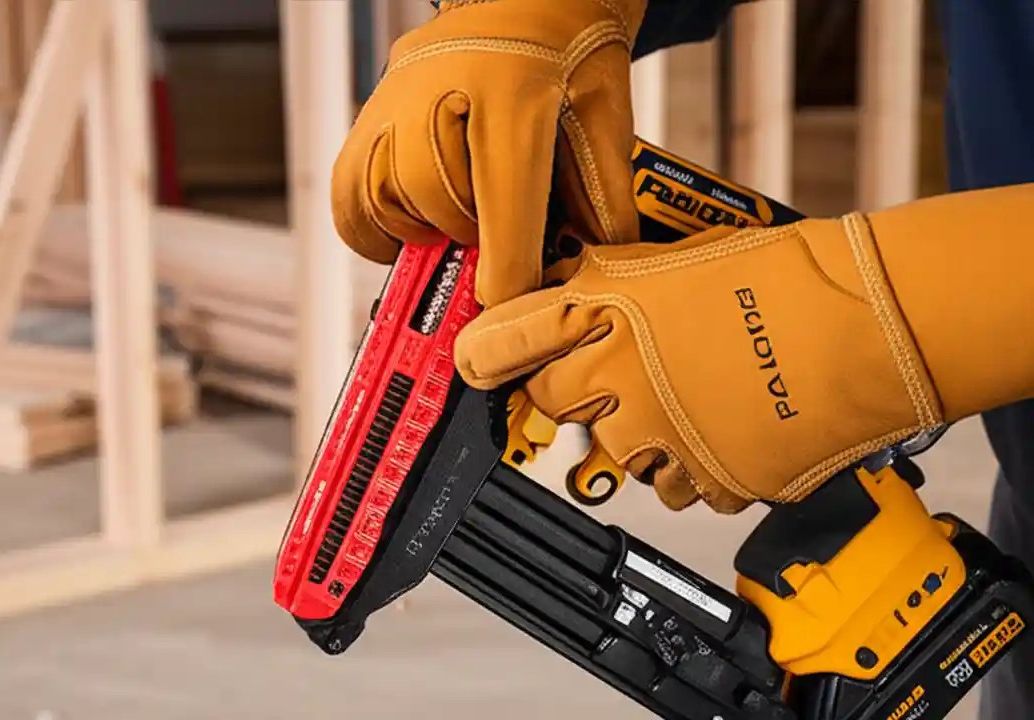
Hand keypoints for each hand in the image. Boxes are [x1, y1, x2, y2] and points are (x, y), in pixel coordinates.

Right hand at [332, 0, 644, 306]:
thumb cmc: (570, 41)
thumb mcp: (607, 111)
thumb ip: (605, 193)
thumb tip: (600, 265)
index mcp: (514, 88)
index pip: (503, 202)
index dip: (507, 270)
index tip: (508, 309)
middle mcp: (441, 89)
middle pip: (436, 201)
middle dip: (469, 242)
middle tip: (496, 248)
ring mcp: (396, 97)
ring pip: (383, 196)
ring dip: (420, 229)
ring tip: (454, 226)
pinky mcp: (372, 108)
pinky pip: (347, 185)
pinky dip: (369, 224)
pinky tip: (405, 228)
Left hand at [454, 214, 952, 512]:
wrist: (870, 322)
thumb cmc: (783, 273)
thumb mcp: (673, 253)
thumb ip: (603, 282)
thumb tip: (556, 291)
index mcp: (603, 311)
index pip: (497, 344)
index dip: (482, 353)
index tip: (478, 361)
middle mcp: (617, 377)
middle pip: (550, 403)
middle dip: (573, 387)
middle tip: (621, 367)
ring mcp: (658, 437)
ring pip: (612, 451)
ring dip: (637, 428)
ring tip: (695, 390)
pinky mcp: (704, 481)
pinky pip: (673, 484)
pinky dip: (690, 462)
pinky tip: (727, 422)